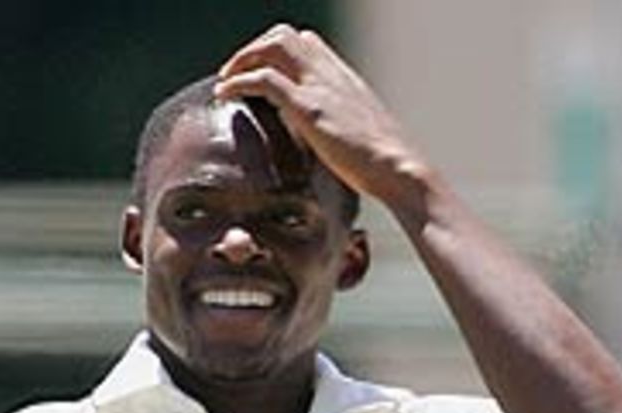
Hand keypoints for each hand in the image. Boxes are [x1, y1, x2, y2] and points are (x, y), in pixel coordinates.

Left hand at [215, 25, 424, 206]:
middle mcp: (331, 73)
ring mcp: (320, 86)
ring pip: (272, 46)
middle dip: (254, 49)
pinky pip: (264, 80)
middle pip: (285, 36)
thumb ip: (340, 130)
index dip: (277, 51)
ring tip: (225, 81)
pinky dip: (238, 82)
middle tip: (234, 74)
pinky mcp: (309, 108)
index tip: (259, 72)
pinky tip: (224, 94)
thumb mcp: (360, 138)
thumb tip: (328, 147)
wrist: (397, 168)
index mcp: (343, 79)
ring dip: (242, 59)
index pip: (307, 43)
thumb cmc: (383, 165)